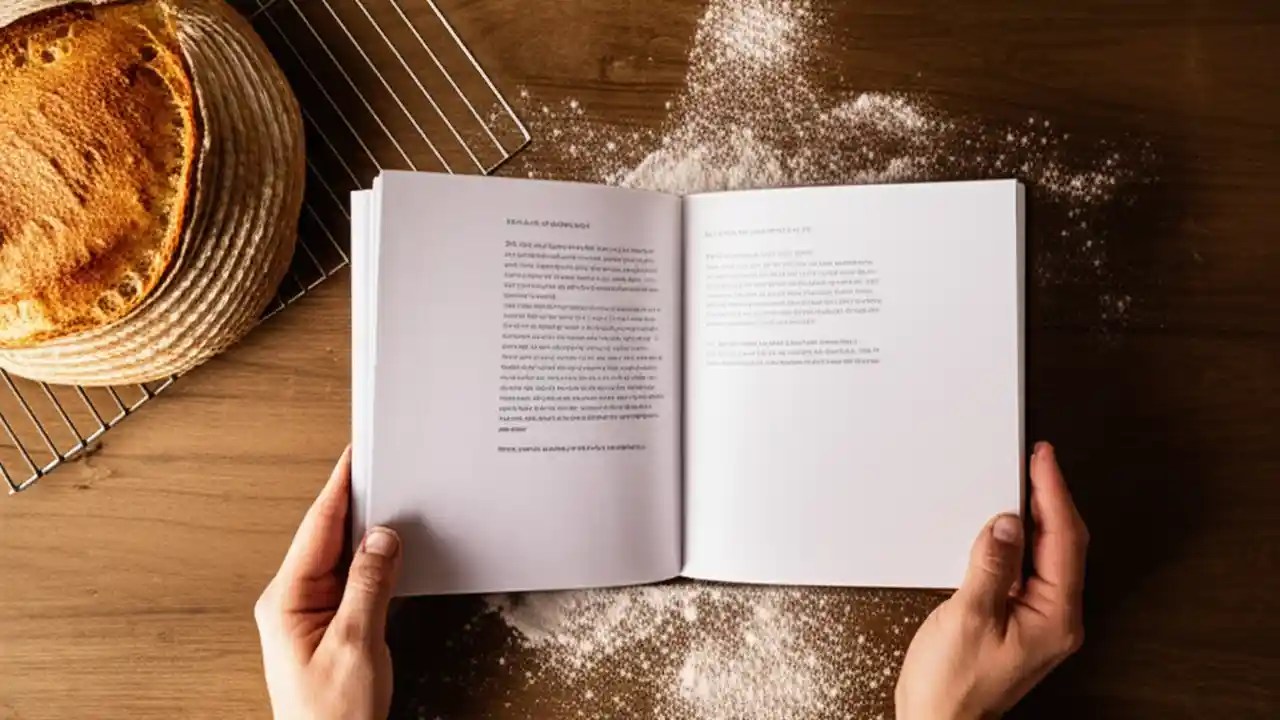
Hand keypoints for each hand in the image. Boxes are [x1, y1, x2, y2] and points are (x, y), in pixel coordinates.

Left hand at [255, 447, 401, 719]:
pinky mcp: (329, 625)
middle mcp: (293, 601)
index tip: (356, 454)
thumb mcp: (356, 644)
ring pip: (341, 555)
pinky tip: (388, 548)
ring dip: (366, 531)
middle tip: (381, 465)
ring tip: (391, 498)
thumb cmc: (331, 716)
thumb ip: (369, 584)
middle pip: (328, 535)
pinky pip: (351, 578)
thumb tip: (382, 536)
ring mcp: (310, 613)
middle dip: (355, 500)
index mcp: (287, 600)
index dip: (339, 487)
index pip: (318, 528)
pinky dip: (371, 560)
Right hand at [895, 442, 1088, 719]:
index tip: (1043, 460)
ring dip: (1037, 517)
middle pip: (1064, 544)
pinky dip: (1020, 541)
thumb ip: (990, 565)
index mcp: (1054, 617)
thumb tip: (1005, 523)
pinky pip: (1029, 571)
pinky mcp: (1018, 622)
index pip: (1062, 539)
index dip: (1053, 493)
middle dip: (1051, 499)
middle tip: (1037, 460)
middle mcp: (1055, 619)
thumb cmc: (952, 686)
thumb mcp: (967, 616)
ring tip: (1024, 482)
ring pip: (1048, 556)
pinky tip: (1006, 527)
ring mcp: (1038, 622)